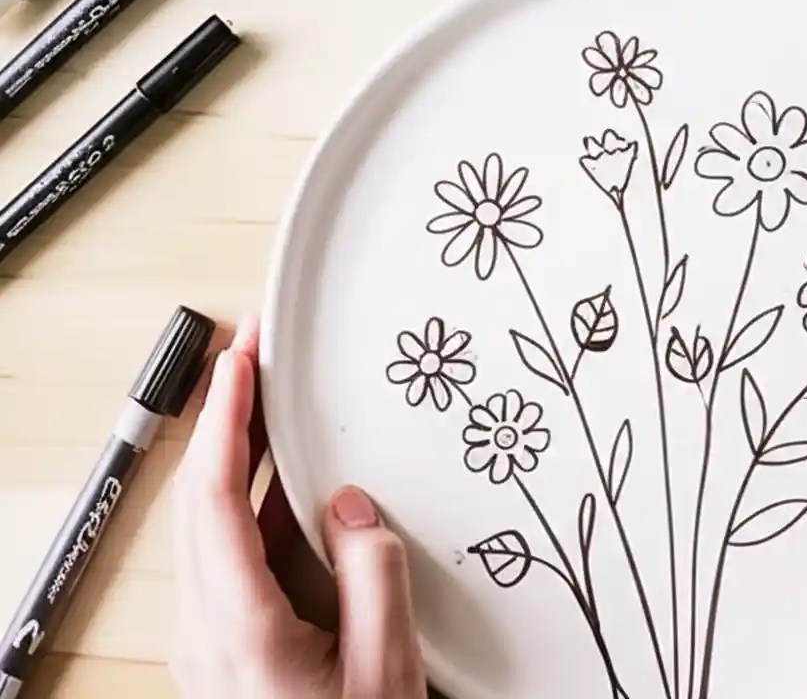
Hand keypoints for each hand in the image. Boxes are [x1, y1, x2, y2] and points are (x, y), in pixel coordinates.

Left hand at [170, 320, 427, 698]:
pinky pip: (232, 550)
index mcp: (241, 629)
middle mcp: (208, 628)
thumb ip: (374, 581)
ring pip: (213, 521)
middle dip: (228, 418)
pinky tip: (291, 476)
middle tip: (259, 358)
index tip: (240, 362)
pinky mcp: (228, 638)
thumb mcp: (386, 674)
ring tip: (277, 401)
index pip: (215, 499)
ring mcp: (212, 635)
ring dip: (242, 455)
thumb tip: (354, 507)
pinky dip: (256, 498)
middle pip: (202, 499)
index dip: (225, 420)